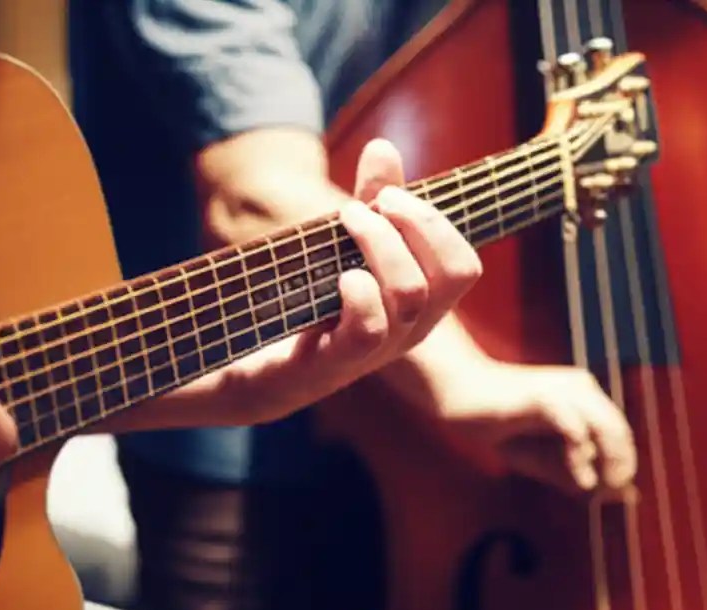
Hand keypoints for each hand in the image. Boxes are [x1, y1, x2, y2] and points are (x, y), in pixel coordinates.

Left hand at [110, 138, 483, 429]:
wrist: (242, 364)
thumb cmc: (298, 302)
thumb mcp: (337, 247)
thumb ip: (369, 200)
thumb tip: (385, 146)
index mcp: (415, 307)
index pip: (464, 267)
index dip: (437, 223)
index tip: (389, 196)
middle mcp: (405, 334)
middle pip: (451, 276)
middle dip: (415, 224)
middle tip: (362, 205)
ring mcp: (371, 354)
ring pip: (411, 295)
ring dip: (380, 245)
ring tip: (344, 220)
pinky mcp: (330, 367)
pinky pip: (368, 330)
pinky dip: (359, 293)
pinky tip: (338, 276)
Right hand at [431, 358, 635, 492]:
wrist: (459, 395)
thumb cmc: (500, 425)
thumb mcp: (543, 458)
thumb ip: (576, 474)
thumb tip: (623, 497)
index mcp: (585, 395)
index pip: (621, 431)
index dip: (624, 464)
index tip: (617, 494)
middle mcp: (580, 387)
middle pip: (618, 429)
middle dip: (621, 466)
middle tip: (611, 496)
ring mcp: (562, 390)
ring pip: (603, 425)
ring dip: (607, 461)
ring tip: (595, 489)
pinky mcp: (541, 398)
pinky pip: (573, 425)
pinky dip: (580, 454)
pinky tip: (581, 478)